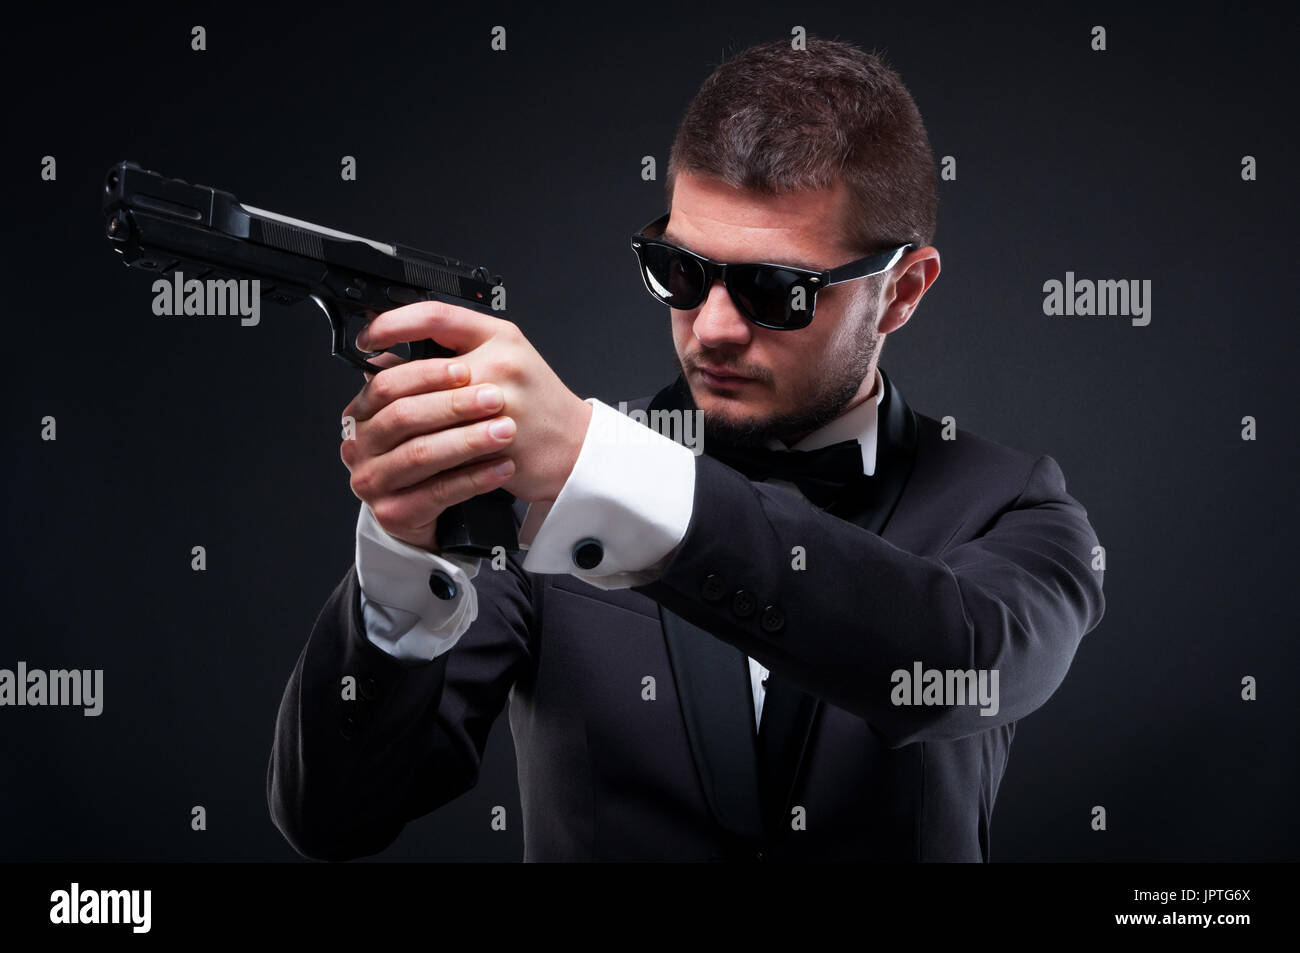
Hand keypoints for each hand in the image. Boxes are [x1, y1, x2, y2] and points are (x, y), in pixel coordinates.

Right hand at [339, 348, 517, 552]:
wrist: (436, 513)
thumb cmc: (435, 454)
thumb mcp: (425, 413)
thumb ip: (421, 377)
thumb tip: (425, 327)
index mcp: (361, 414)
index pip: (386, 384)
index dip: (426, 374)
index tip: (465, 368)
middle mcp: (358, 447)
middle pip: (403, 417)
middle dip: (453, 405)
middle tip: (496, 398)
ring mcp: (372, 482)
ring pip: (421, 454)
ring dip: (467, 440)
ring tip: (505, 431)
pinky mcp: (394, 513)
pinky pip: (439, 491)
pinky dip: (475, 478)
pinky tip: (502, 466)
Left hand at [355, 301, 591, 504]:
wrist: (576, 447)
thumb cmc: (539, 405)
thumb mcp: (502, 361)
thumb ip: (453, 352)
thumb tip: (390, 359)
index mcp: (500, 336)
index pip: (436, 315)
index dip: (394, 323)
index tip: (371, 336)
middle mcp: (502, 363)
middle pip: (423, 369)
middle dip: (388, 387)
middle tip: (368, 395)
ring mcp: (503, 403)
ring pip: (429, 410)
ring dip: (400, 421)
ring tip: (383, 425)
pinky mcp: (500, 440)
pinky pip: (448, 444)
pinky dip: (423, 447)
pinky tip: (408, 449)